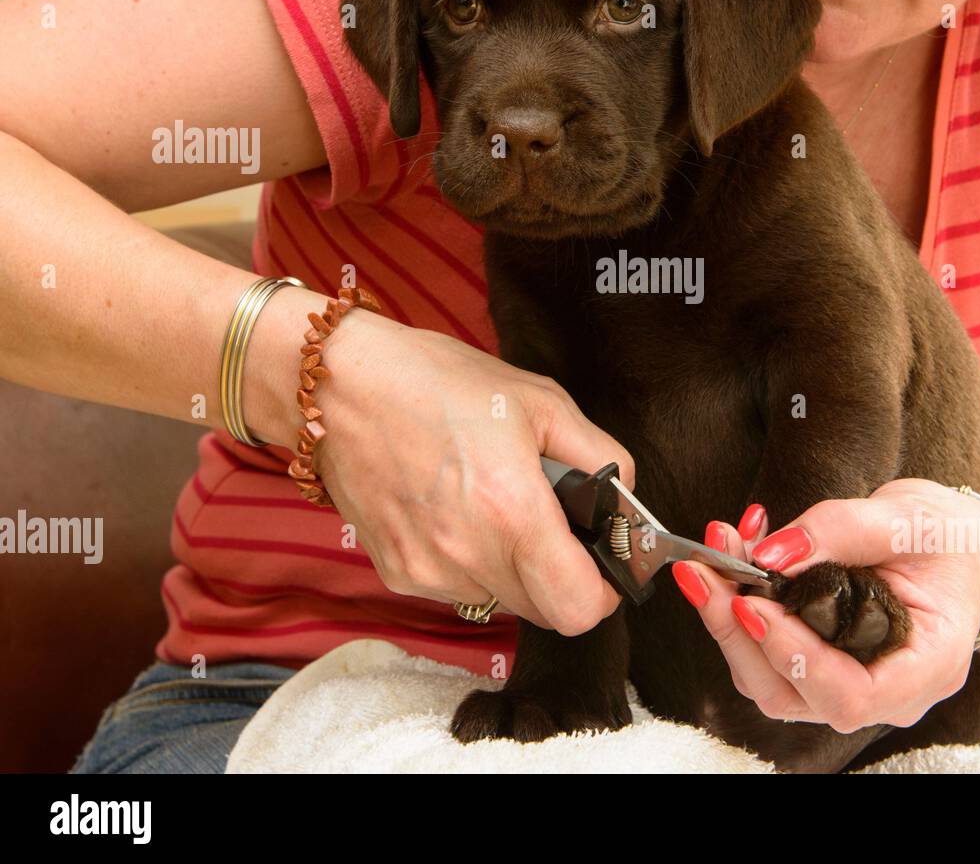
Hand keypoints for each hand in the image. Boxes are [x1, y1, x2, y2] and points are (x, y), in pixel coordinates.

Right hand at [254, 294, 635, 634]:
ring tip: (494, 501)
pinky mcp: (398, 572)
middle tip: (552, 520)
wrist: (339, 387)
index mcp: (511, 511)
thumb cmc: (438, 383)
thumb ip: (602, 456)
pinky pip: (459, 586)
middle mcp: (468, 556)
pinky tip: (456, 508)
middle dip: (561, 574)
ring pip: (502, 599)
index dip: (603, 591)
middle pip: (544, 610)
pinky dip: (472, 559)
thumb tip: (625, 501)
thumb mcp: (541, 401)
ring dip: (515, 566)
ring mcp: (428, 571)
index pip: (578, 609)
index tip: (602, 561)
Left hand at [672, 479, 979, 732]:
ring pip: (767, 679)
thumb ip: (840, 530)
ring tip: (717, 548)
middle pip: (791, 693)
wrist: (957, 548)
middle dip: (738, 632)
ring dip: (727, 617)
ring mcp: (847, 684)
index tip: (755, 604)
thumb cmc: (948, 538)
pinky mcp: (817, 665)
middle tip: (706, 568)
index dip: (794, 656)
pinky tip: (737, 551)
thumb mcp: (907, 517)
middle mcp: (884, 692)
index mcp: (926, 667)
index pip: (850, 694)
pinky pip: (765, 653)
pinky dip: (738, 606)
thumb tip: (770, 552)